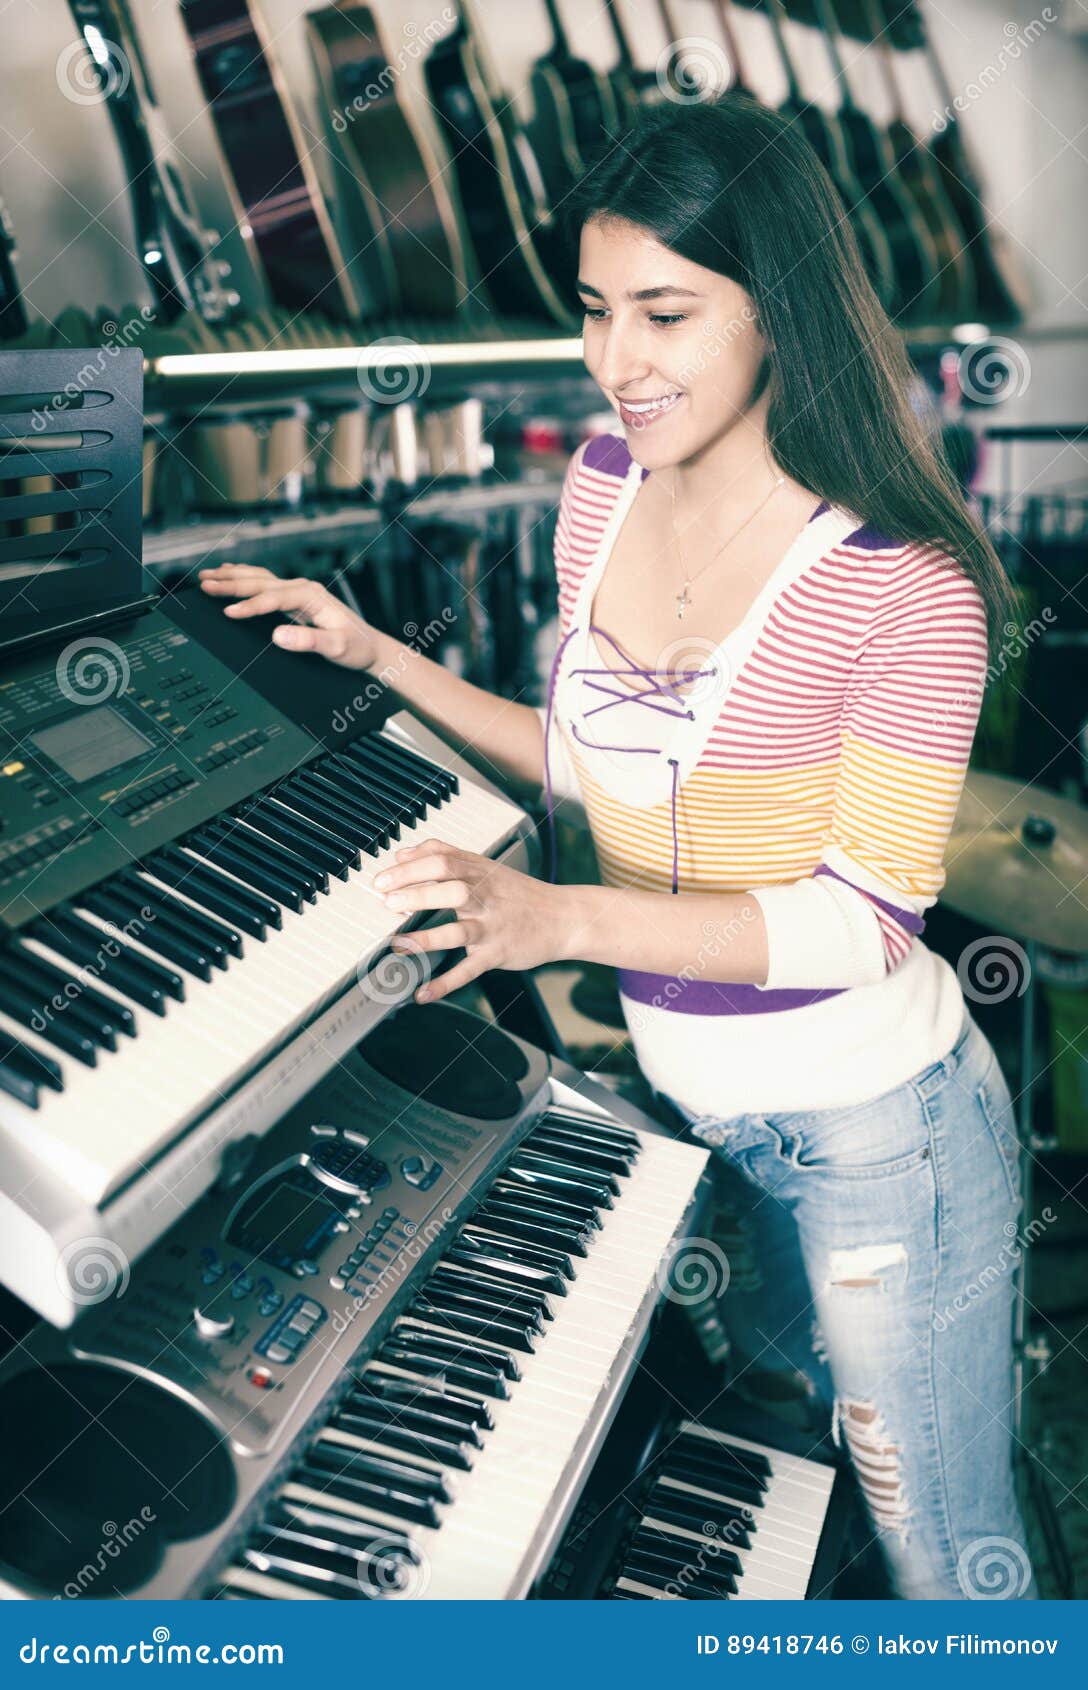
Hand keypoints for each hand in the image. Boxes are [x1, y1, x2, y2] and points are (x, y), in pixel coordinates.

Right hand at [198, 563, 376, 668]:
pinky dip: (244, 577)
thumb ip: (309, 641)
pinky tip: (230, 573)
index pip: (272, 598)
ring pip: (259, 578)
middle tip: (204, 584)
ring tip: (207, 576)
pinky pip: (264, 583)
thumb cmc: (356, 647)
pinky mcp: (294, 598)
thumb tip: (279, 635)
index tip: (229, 612)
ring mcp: (297, 592)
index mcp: (311, 596)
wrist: (370, 647)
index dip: (250, 605)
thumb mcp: (336, 648)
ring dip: (232, 577)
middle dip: (230, 583)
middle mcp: (302, 588)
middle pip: (260, 582)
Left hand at [375, 839, 569, 1002]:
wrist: (563, 918)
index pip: (442, 861)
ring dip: (426, 937)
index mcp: (479, 872)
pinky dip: (446, 984)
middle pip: (451, 888)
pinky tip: (423, 993)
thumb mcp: (485, 865)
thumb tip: (403, 853)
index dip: (410, 868)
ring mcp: (492, 927)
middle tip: (386, 902)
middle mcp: (485, 897)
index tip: (382, 880)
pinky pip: (470, 970)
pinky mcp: (498, 953)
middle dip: (416, 894)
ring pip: (459, 930)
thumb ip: (445, 854)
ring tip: (399, 945)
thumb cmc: (518, 893)